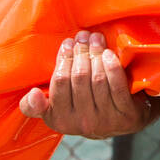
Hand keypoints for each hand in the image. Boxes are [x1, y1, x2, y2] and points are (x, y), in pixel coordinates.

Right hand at [20, 30, 151, 138]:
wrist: (122, 122)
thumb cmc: (85, 107)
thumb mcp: (57, 110)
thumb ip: (37, 105)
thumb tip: (32, 94)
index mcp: (60, 121)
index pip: (60, 82)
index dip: (64, 59)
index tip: (68, 43)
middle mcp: (82, 124)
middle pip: (80, 77)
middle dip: (81, 52)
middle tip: (84, 36)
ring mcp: (105, 121)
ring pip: (98, 79)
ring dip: (96, 54)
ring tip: (96, 39)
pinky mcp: (126, 116)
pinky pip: (117, 87)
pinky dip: (113, 67)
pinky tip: (109, 54)